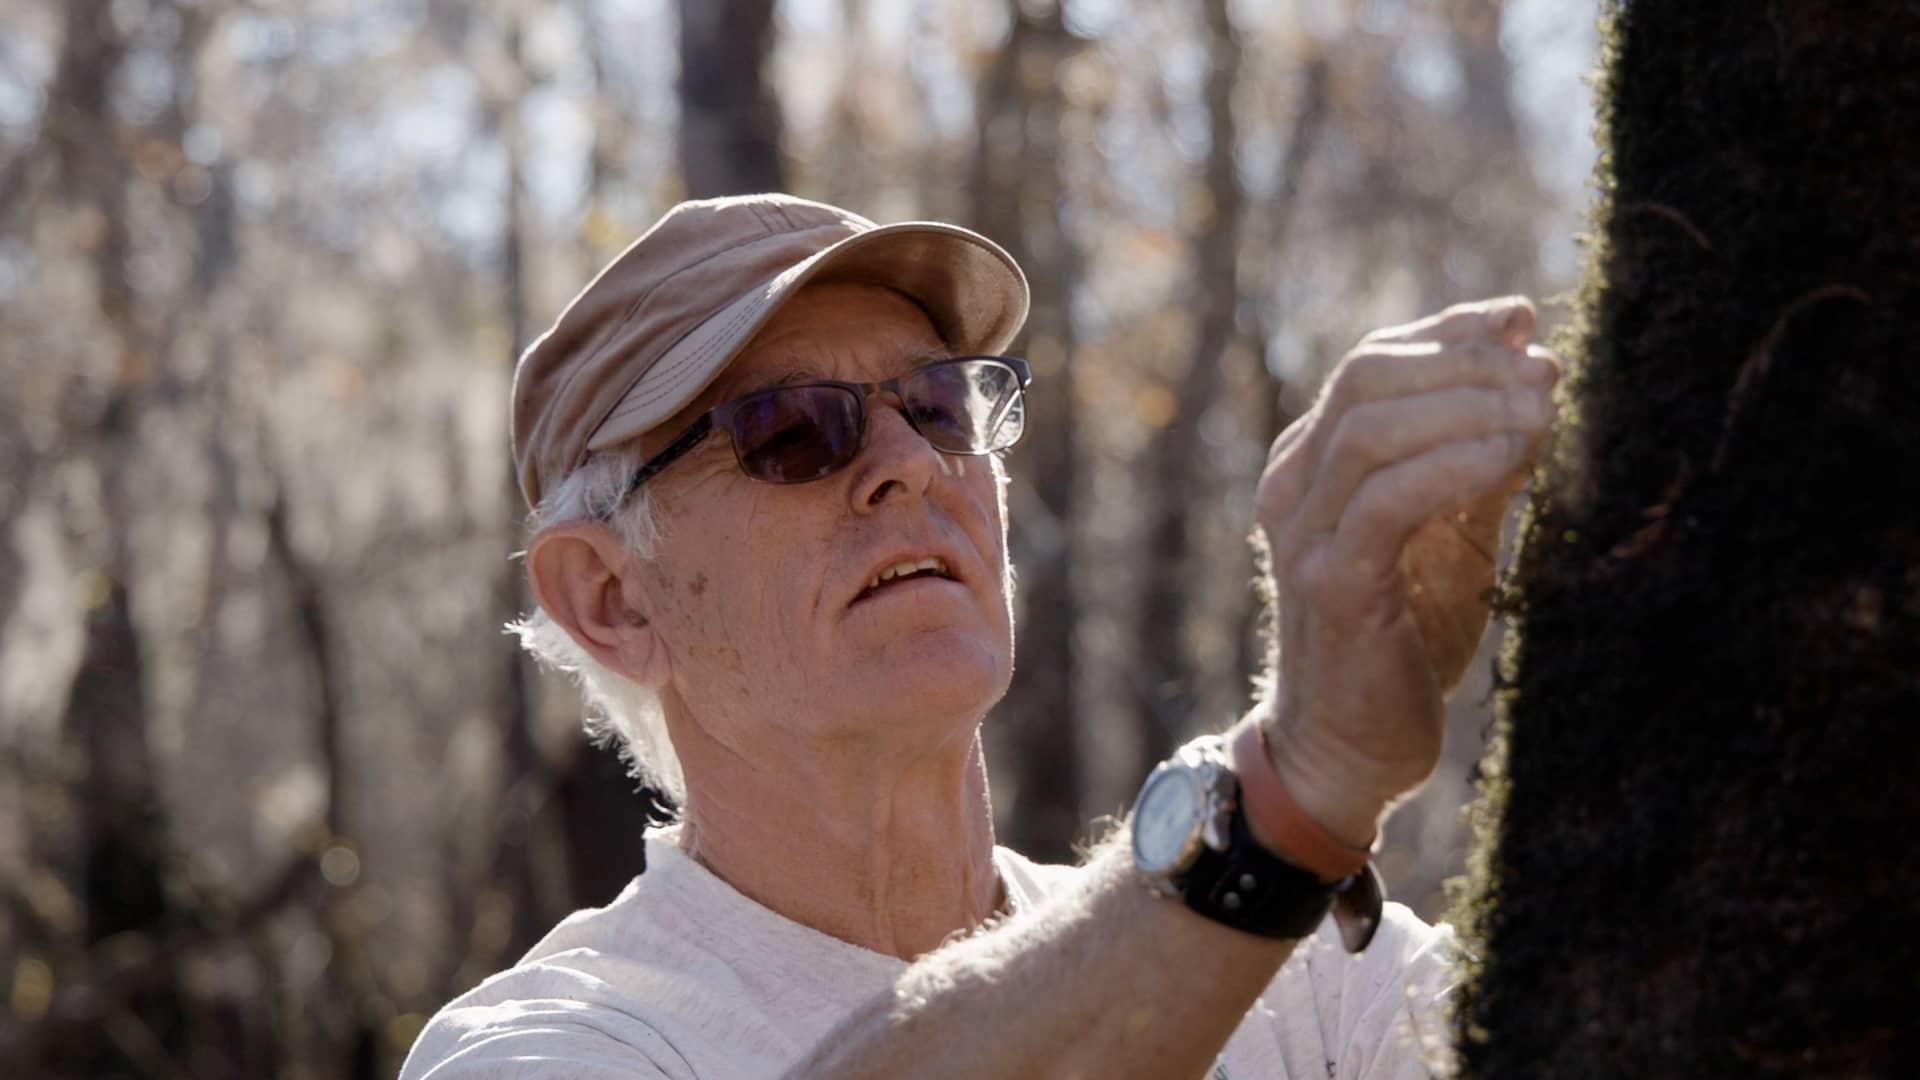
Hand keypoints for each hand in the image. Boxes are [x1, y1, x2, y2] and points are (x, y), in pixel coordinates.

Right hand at [1252, 297, 1556, 843]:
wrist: (1352, 745)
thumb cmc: (1404, 636)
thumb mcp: (1454, 531)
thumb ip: (1480, 457)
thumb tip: (1534, 368)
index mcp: (1314, 461)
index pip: (1373, 361)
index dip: (1450, 330)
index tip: (1524, 318)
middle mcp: (1294, 485)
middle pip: (1365, 376)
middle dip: (1463, 360)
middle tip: (1543, 371)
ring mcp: (1302, 532)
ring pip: (1372, 428)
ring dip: (1467, 406)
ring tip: (1541, 410)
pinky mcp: (1328, 582)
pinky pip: (1387, 501)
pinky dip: (1453, 465)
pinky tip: (1513, 454)